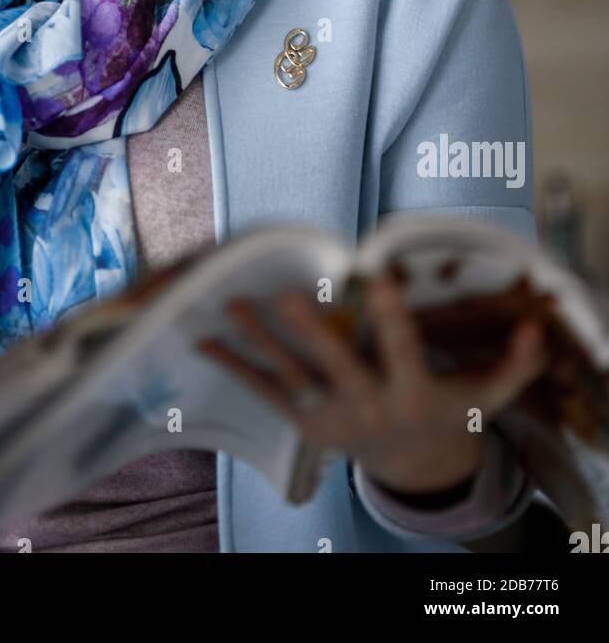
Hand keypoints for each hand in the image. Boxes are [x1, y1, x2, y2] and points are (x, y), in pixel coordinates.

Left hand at [195, 274, 546, 494]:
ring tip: (232, 304)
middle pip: (338, 367)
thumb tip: (535, 328)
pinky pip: (267, 394)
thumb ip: (512, 365)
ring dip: (260, 341)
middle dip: (312, 334)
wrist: (412, 465)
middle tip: (286, 296)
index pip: (402, 349)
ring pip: (292, 376)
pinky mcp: (305, 423)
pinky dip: (235, 368)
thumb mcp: (486, 395)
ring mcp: (333, 416)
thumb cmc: (447, 410)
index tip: (377, 274)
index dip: (390, 313)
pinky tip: (204, 342)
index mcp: (412, 392)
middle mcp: (370, 406)